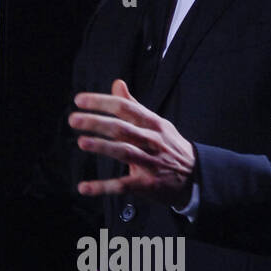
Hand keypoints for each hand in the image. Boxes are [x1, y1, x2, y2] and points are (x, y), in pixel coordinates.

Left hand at [69, 79, 195, 208]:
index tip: (80, 100)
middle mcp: (153, 141)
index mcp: (153, 124)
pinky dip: (102, 187)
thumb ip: (133, 105)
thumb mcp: (157, 123)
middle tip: (74, 119)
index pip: (125, 108)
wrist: (196, 176)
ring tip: (82, 142)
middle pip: (122, 129)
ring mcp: (151, 164)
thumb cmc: (170, 146)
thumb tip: (117, 83)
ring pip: (125, 153)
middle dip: (97, 123)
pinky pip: (122, 186)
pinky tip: (84, 187)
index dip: (102, 102)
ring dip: (102, 147)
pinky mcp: (147, 185)